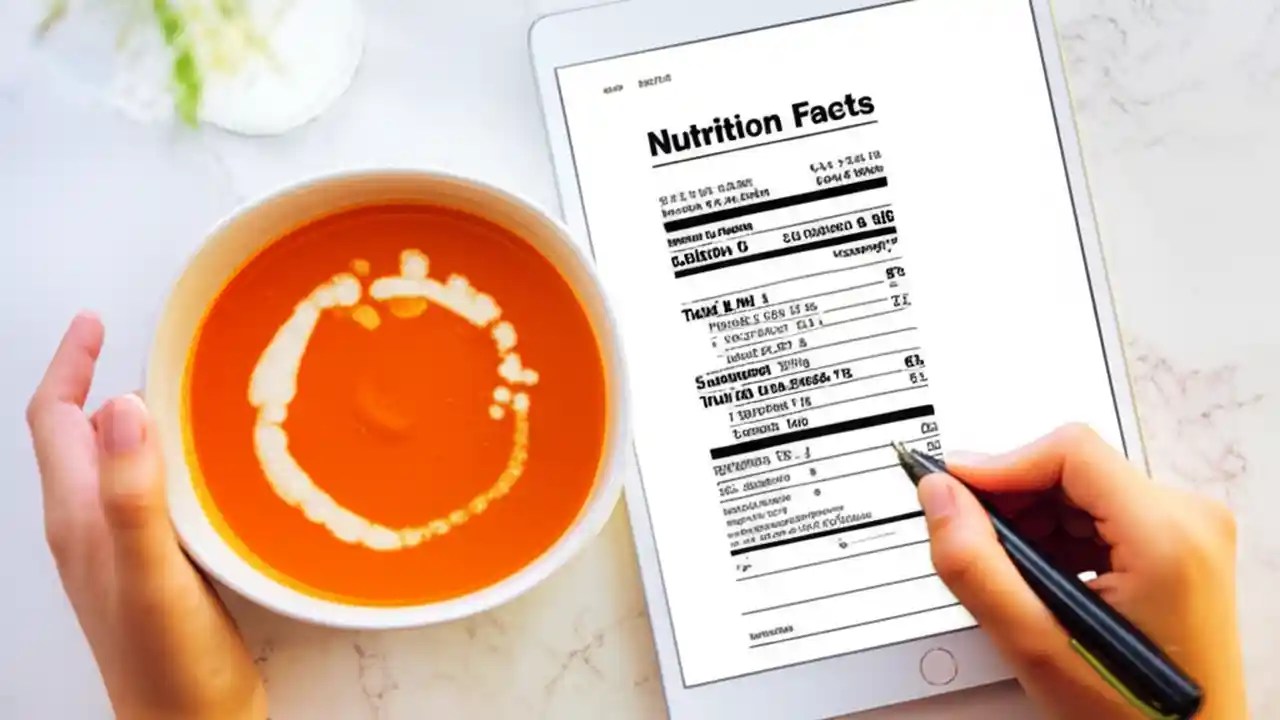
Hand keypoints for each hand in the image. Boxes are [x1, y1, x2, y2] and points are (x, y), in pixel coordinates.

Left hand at [27, 313, 266, 719]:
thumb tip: (122, 404)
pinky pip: (148, 494)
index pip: (55, 419)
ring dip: (133, 420)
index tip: (96, 321)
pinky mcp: (155, 567)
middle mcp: (89, 527)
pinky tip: (208, 467)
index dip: (70, 365)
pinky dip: (166, 461)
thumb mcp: (150, 572)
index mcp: (78, 517)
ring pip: (114, 464)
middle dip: (95, 380)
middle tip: (136, 342)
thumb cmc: (167, 660)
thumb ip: (133, 492)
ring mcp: (119, 549)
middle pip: (76, 437)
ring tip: (178, 390)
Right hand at [918, 424, 1246, 718]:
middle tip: (973, 541)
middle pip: (1073, 468)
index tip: (952, 488)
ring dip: (1032, 520)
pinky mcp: (1178, 544)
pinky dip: (1057, 535)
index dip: (1000, 464)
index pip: (1070, 451)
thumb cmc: (1132, 715)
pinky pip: (1100, 512)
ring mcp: (1188, 530)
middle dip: (1012, 499)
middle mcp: (1189, 519)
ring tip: (1009, 574)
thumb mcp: (1037, 645)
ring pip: (1081, 488)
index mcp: (1167, 536)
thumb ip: (977, 565)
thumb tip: (939, 495)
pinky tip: (1040, 578)